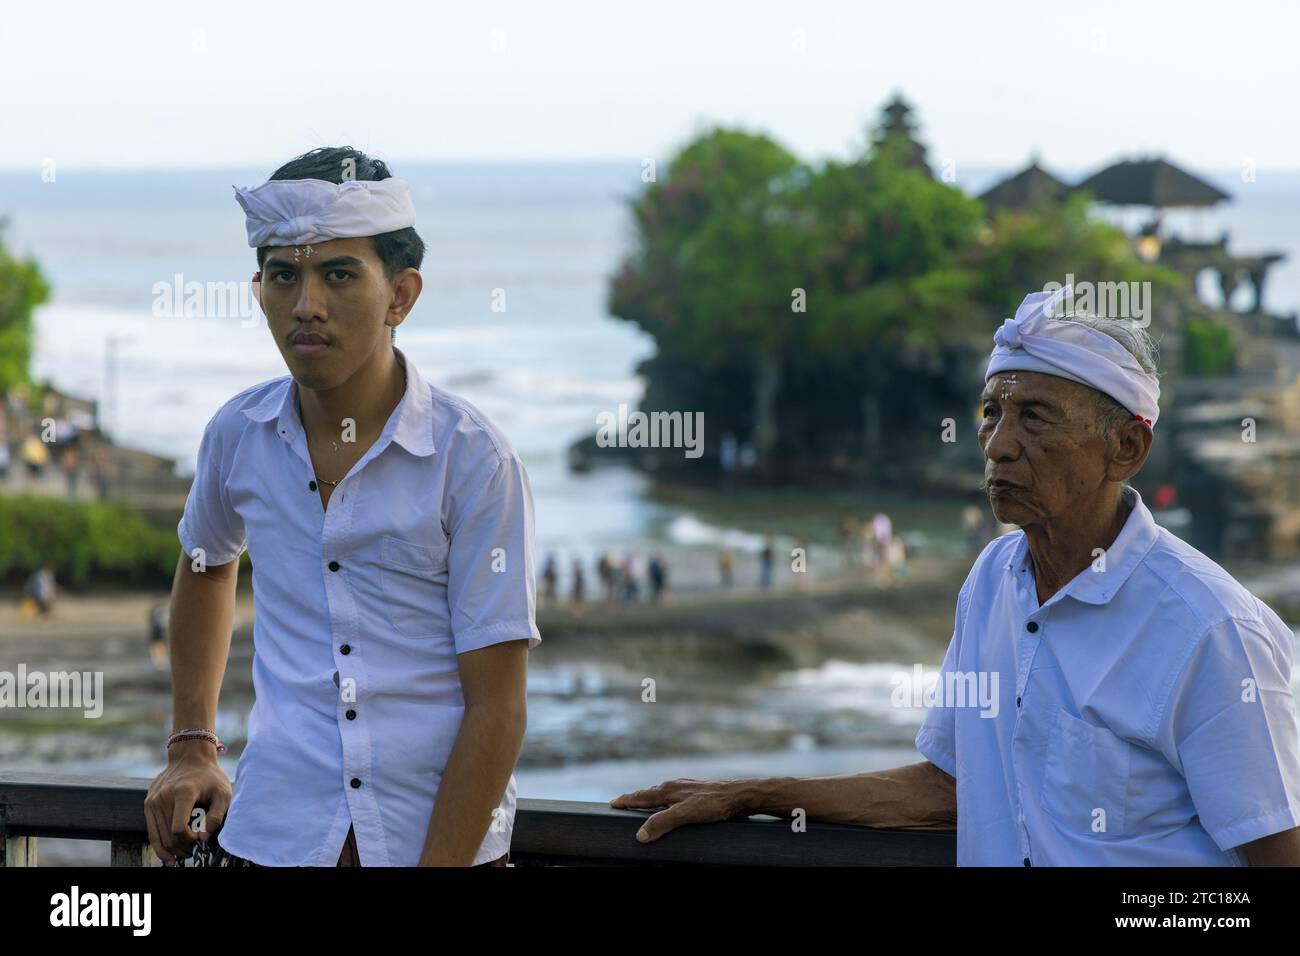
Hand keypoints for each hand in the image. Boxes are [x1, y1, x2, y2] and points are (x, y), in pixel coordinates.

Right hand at [144, 745, 231, 865]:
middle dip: (182, 848)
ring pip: (159, 837)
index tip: (200, 838)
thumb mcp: (223, 793)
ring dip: (172, 850)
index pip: (179, 828)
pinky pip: (151, 831)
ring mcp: (153, 801)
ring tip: (184, 855)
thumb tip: (203, 839)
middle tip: (194, 852)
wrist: (190, 757)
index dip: (190, 839)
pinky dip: (159, 846)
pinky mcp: (148, 804)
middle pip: (168, 836)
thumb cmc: (210, 776)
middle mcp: (163, 797)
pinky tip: (168, 857)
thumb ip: (216, 817)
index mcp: (183, 792)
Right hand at [610, 778, 749, 842]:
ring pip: (662, 793)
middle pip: (649, 793)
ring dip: (650, 799)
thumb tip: (640, 834)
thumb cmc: (713, 804)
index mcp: (668, 789)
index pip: (641, 796)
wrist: (739, 796)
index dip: (626, 800)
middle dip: (635, 798)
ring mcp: (686, 788)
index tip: (612, 802)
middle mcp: (675, 785)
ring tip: (643, 804)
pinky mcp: (697, 792)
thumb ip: (662, 823)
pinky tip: (672, 805)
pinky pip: (674, 796)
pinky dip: (665, 801)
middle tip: (622, 802)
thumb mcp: (685, 815)